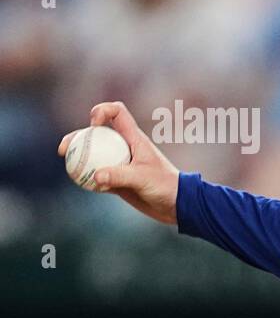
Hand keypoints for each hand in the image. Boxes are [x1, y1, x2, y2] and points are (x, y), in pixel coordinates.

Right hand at [58, 102, 180, 225]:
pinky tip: (79, 182)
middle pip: (97, 134)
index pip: (117, 113)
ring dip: (79, 157)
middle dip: (78, 136)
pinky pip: (98, 175)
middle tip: (65, 149)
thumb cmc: (166, 186)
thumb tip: (95, 176)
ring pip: (94, 155)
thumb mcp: (142, 178)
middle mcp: (125, 147)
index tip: (93, 124)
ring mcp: (120, 163)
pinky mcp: (118, 180)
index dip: (102, 111)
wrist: (177, 206)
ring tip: (67, 164)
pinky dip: (87, 176)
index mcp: (134, 138)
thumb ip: (119, 176)